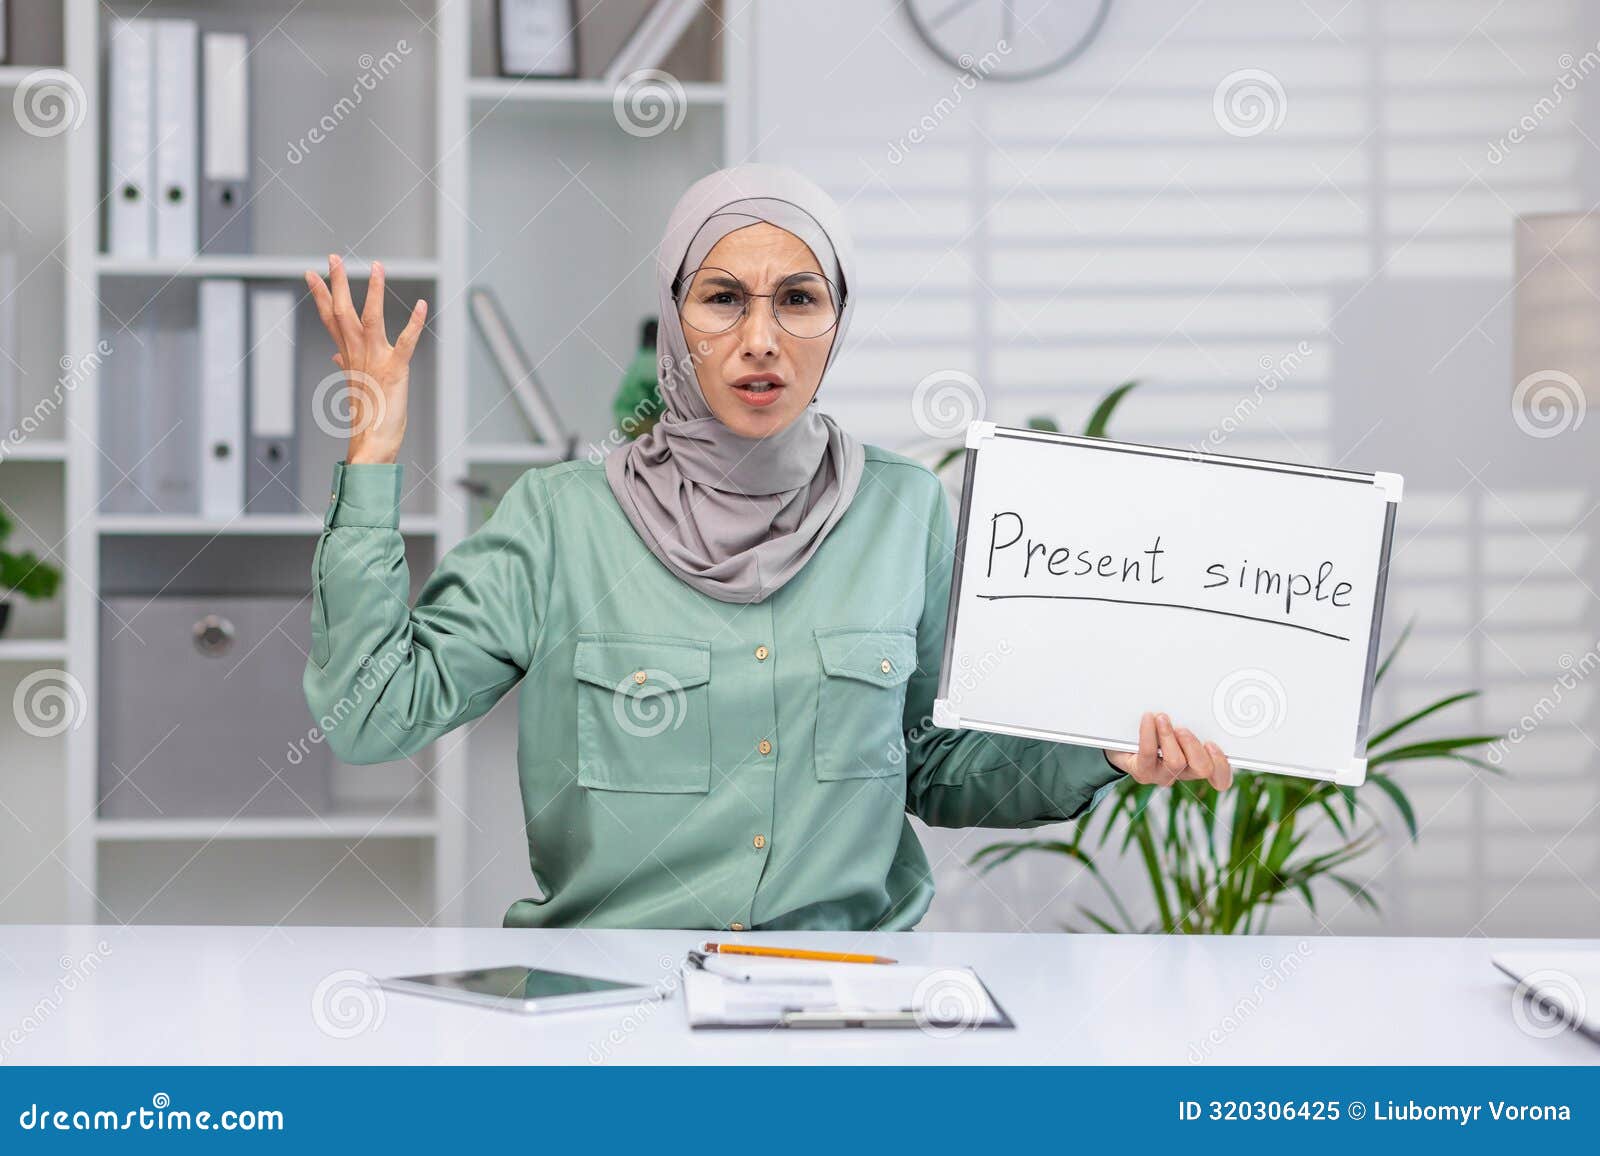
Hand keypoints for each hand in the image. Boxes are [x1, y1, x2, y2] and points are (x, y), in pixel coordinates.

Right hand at [304, 254, 426, 465]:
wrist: (371, 447)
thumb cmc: (367, 421)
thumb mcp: (355, 389)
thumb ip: (347, 367)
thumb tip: (336, 357)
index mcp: (349, 358)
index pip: (330, 321)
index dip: (321, 296)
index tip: (311, 275)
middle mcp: (358, 356)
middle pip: (342, 313)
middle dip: (338, 284)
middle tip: (332, 257)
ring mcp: (376, 362)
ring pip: (371, 319)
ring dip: (374, 292)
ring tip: (377, 267)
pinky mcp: (395, 371)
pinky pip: (407, 342)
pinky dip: (414, 324)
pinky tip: (422, 305)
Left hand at [1104, 711, 1233, 789]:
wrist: (1124, 742)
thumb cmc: (1158, 730)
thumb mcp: (1179, 723)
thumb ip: (1193, 719)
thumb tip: (1198, 701)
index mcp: (1199, 762)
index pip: (1220, 777)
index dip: (1222, 766)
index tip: (1213, 745)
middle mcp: (1184, 773)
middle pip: (1202, 769)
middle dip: (1194, 746)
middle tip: (1183, 729)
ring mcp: (1163, 775)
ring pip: (1175, 763)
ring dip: (1169, 737)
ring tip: (1162, 718)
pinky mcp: (1143, 772)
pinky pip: (1148, 754)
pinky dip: (1148, 733)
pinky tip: (1147, 718)